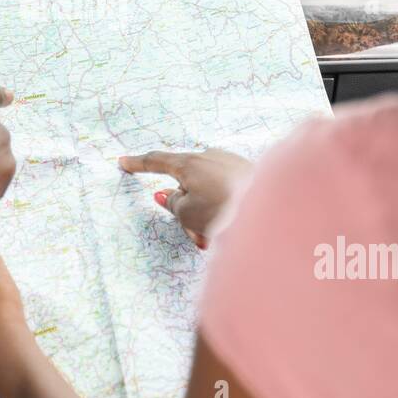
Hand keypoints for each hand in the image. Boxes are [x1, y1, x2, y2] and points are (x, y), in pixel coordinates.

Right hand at [117, 149, 252, 247]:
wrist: (275, 209)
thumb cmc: (224, 210)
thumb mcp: (187, 214)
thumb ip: (174, 204)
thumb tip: (170, 194)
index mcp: (190, 163)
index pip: (156, 161)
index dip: (138, 164)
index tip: (123, 161)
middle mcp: (210, 157)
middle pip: (187, 186)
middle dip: (189, 213)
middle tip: (199, 236)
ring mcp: (232, 164)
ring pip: (208, 194)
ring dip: (208, 218)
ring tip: (221, 240)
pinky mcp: (251, 174)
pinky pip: (228, 195)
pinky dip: (226, 213)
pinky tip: (236, 230)